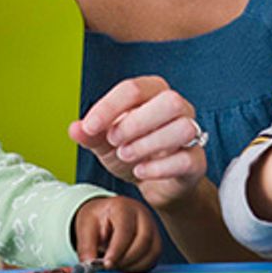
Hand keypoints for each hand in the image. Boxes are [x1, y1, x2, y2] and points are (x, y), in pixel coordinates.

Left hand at [68, 76, 206, 210]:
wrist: (154, 184)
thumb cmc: (132, 152)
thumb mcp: (105, 142)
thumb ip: (90, 134)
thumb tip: (75, 128)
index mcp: (153, 93)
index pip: (134, 88)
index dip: (109, 107)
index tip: (89, 126)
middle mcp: (177, 108)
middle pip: (169, 101)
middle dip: (136, 122)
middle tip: (114, 141)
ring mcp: (191, 134)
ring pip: (183, 128)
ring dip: (148, 143)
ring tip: (126, 155)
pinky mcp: (196, 161)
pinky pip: (186, 158)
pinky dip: (159, 167)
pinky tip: (140, 171)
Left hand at [72, 196, 161, 272]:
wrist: (106, 215)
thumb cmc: (97, 220)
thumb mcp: (86, 227)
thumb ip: (86, 247)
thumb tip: (89, 266)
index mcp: (123, 207)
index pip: (126, 228)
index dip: (118, 248)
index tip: (107, 264)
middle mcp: (142, 215)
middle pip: (144, 239)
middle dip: (127, 258)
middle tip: (111, 266)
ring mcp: (152, 227)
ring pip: (152, 250)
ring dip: (134, 264)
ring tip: (117, 265)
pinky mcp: (155, 240)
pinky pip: (154, 258)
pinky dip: (140, 266)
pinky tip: (126, 266)